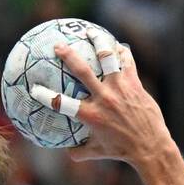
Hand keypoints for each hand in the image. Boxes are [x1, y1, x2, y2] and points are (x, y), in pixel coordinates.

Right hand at [31, 36, 172, 167]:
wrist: (150, 146)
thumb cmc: (121, 151)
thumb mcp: (96, 152)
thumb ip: (78, 151)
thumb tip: (65, 150)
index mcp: (90, 116)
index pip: (60, 103)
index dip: (44, 95)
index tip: (34, 88)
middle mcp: (103, 98)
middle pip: (82, 71)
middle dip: (68, 55)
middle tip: (58, 45)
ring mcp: (120, 88)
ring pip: (107, 58)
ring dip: (98, 42)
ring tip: (90, 32)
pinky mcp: (134, 83)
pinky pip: (126, 62)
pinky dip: (121, 52)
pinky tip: (117, 46)